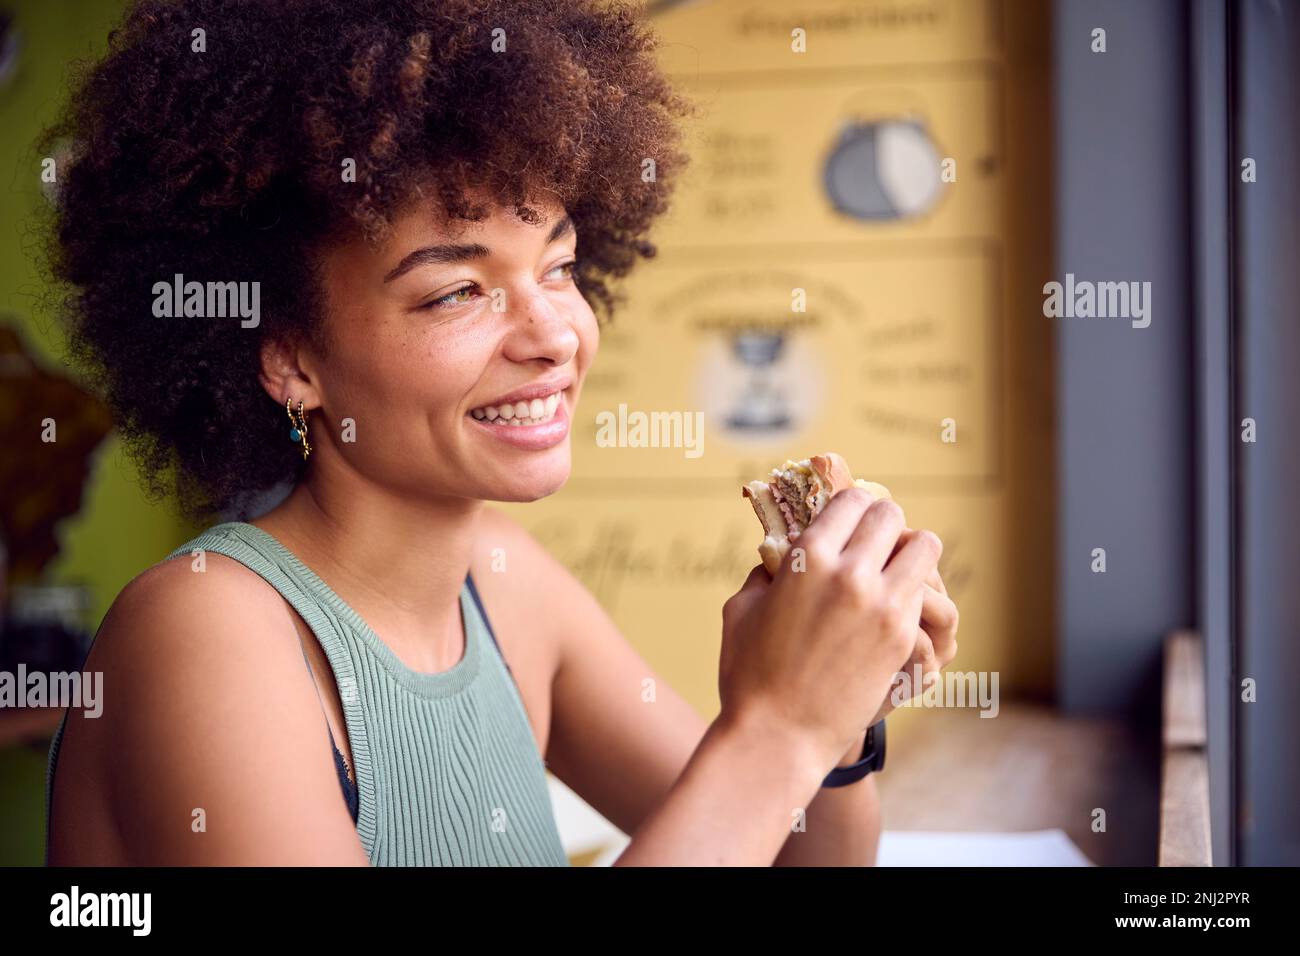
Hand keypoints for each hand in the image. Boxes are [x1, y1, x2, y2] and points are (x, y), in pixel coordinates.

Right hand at [719, 489, 942, 773]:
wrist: (778, 737)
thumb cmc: (748, 675)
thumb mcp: (742, 608)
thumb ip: (767, 572)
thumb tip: (782, 554)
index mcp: (808, 556)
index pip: (851, 499)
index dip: (851, 508)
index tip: (849, 523)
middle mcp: (849, 571)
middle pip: (889, 514)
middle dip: (881, 524)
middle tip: (872, 544)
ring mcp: (882, 604)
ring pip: (923, 545)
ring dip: (910, 551)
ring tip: (894, 570)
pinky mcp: (903, 637)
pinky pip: (927, 591)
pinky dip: (917, 591)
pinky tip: (897, 607)